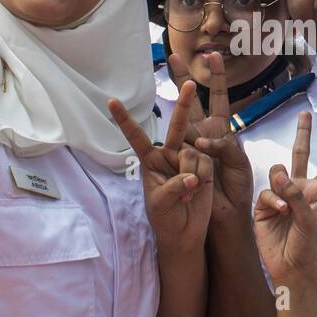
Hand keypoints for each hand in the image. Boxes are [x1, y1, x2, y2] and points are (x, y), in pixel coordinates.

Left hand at [109, 81, 212, 256]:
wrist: (184, 232)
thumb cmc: (164, 218)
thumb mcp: (160, 204)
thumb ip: (173, 186)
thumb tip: (191, 176)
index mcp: (150, 160)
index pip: (135, 137)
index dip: (124, 119)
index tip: (110, 101)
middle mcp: (169, 155)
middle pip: (176, 127)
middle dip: (183, 105)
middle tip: (190, 84)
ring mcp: (187, 159)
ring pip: (193, 153)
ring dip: (190, 174)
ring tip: (185, 195)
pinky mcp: (204, 167)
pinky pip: (205, 164)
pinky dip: (201, 178)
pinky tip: (196, 191)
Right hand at [166, 52, 254, 223]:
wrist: (226, 218)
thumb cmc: (237, 189)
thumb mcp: (239, 163)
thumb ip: (225, 146)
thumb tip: (200, 141)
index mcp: (221, 131)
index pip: (218, 98)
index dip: (217, 77)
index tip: (213, 55)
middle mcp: (202, 134)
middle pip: (190, 101)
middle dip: (181, 77)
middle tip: (173, 55)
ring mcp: (188, 148)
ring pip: (179, 125)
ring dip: (177, 113)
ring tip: (178, 113)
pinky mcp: (179, 165)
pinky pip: (180, 154)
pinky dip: (191, 163)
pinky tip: (200, 177)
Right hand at [253, 112, 316, 291]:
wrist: (289, 267)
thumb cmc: (307, 246)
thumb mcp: (310, 220)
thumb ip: (296, 196)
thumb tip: (280, 174)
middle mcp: (299, 189)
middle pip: (300, 154)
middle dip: (303, 133)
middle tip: (305, 114)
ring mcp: (281, 196)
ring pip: (278, 171)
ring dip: (282, 182)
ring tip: (286, 205)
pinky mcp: (264, 205)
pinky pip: (267, 192)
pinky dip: (273, 200)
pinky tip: (279, 212)